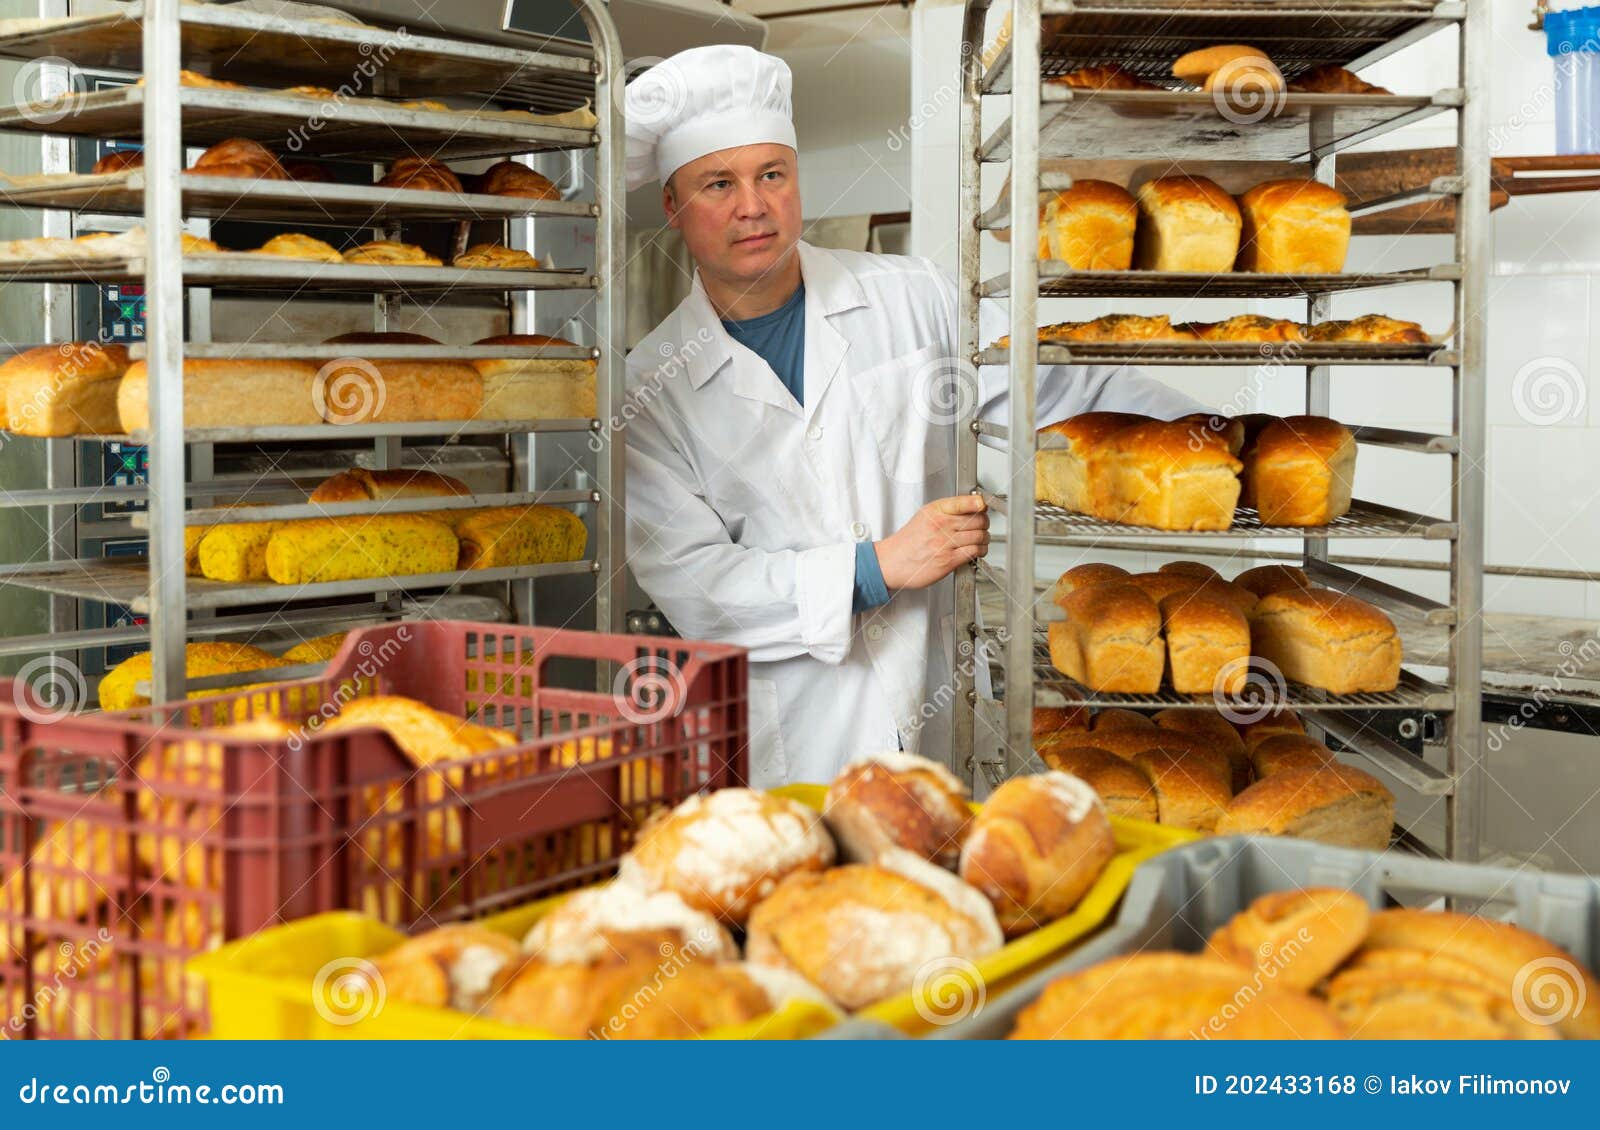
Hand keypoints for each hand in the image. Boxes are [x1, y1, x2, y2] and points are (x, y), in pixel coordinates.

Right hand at [874, 494, 988, 590]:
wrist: (892, 562)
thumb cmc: (908, 541)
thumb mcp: (924, 516)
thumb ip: (947, 511)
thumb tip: (973, 506)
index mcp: (935, 511)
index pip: (965, 501)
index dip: (980, 503)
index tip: (983, 505)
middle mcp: (941, 524)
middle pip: (978, 520)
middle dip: (984, 524)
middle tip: (982, 526)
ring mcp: (945, 542)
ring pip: (980, 536)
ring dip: (985, 539)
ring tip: (981, 540)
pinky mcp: (948, 560)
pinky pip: (974, 552)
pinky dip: (980, 551)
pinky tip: (977, 551)